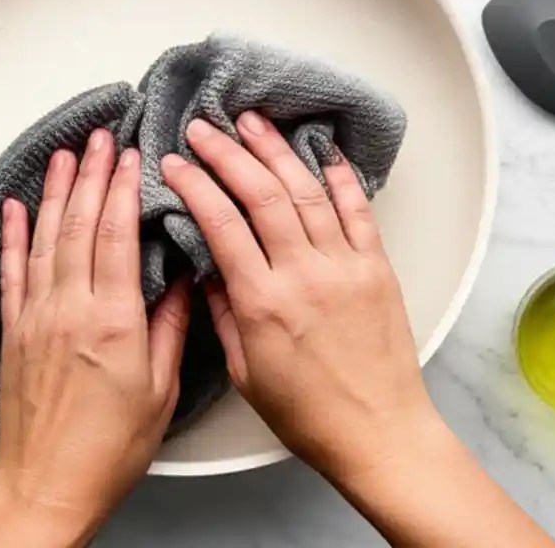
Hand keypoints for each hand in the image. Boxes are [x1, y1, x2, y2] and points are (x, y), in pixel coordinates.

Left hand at [0, 128, 189, 546]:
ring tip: (64, 156)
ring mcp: (37, 317)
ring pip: (45, 238)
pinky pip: (11, 271)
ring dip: (55, 192)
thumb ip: (170, 327)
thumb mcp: (161, 389)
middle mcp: (69, 310)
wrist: (48, 484)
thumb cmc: (108, 448)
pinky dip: (13, 235)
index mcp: (112, 321)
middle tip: (99, 138)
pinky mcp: (14, 332)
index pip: (117, 234)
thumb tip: (182, 278)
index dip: (123, 188)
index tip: (132, 156)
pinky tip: (17, 207)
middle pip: (80, 224)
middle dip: (90, 174)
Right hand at [162, 113, 554, 546]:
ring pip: (307, 191)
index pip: (222, 224)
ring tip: (253, 122)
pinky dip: (340, 177)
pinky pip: (357, 210)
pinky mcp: (378, 268)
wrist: (379, 432)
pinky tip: (322, 152)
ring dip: (277, 151)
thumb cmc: (308, 414)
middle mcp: (306, 275)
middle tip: (204, 128)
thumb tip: (207, 265)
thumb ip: (224, 312)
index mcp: (265, 303)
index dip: (195, 185)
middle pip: (262, 194)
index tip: (175, 163)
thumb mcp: (245, 371)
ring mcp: (346, 266)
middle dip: (228, 153)